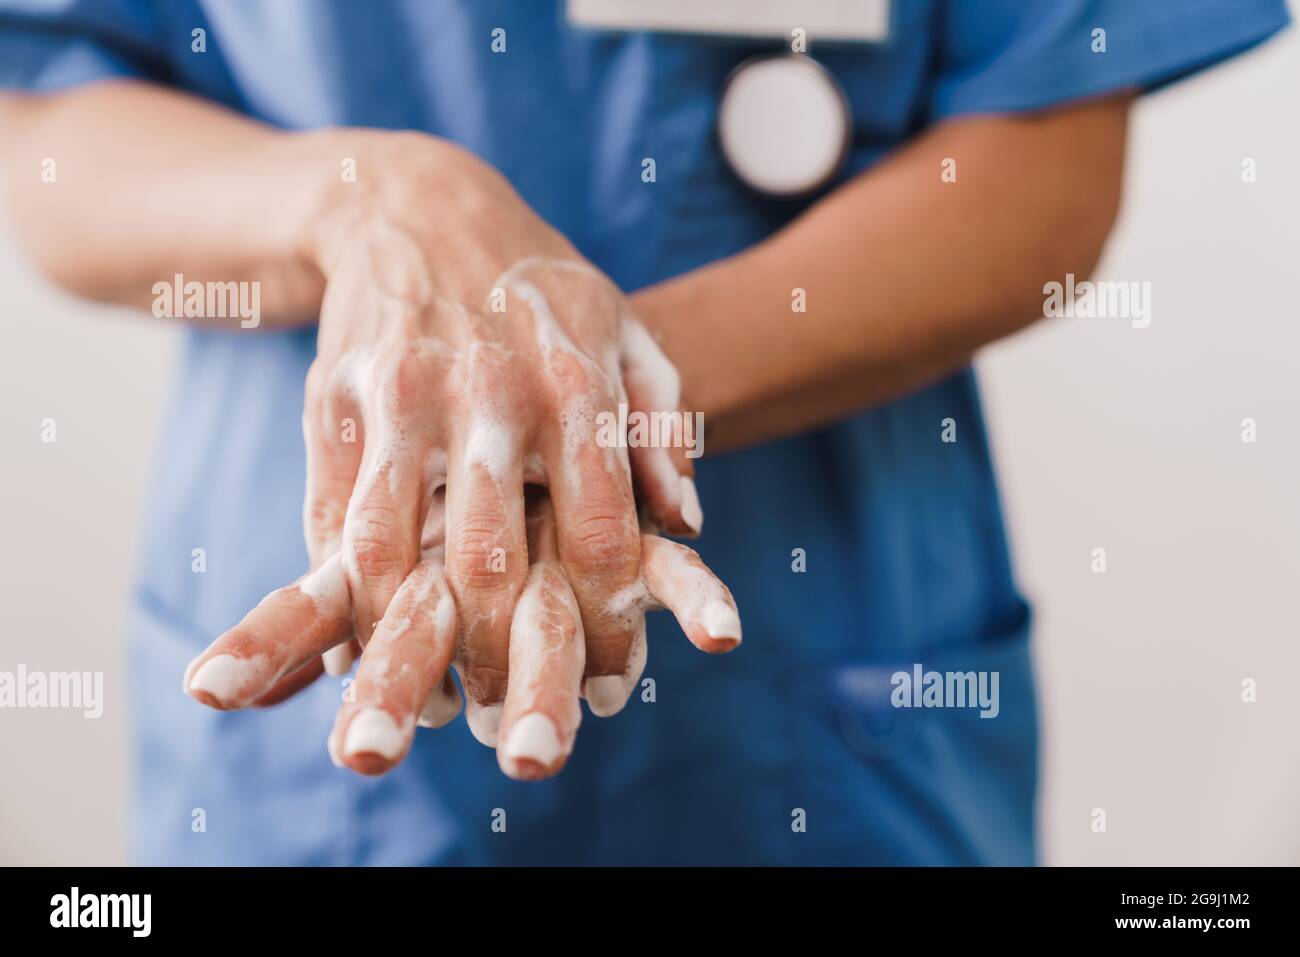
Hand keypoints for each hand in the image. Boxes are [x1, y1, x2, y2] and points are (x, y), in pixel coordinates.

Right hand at [185, 131, 715, 737]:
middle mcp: (490, 395)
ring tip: (432, 704)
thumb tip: (689, 525)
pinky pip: (329, 520)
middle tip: (512, 721)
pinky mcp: (334, 402)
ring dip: (406, 646)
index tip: (608, 687)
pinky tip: (361, 644)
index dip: (607, 625)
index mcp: (577, 385)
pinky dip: (340, 598)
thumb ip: (664, 431)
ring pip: (392, 553)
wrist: (417, 207)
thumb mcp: (627, 336)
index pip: (601, 534)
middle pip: (491, 562)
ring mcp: (403, 397)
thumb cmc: (539, 288)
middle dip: (501, 662)